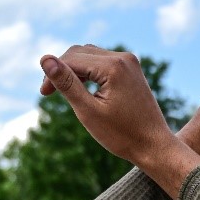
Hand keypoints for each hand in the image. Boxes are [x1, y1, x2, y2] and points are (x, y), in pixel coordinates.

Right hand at [38, 46, 182, 170]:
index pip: (71, 59)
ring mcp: (130, 62)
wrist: (154, 146)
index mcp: (113, 66)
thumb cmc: (122, 134)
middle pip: (79, 53)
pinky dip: (89, 72)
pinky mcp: (132, 70)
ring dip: (74, 70)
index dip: (53, 74)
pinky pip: (102, 63)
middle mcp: (123, 58)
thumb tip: (44, 59)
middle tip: (49, 93)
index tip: (44, 94)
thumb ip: (66, 84)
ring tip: (65, 92)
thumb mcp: (88, 111)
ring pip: (90, 56)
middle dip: (62, 70)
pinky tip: (83, 90)